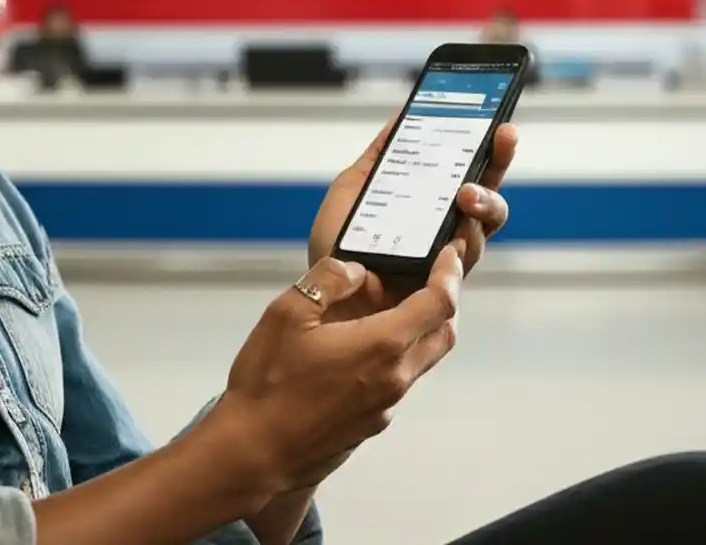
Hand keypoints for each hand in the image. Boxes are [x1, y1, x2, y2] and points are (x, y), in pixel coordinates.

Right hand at [208, 246, 463, 495]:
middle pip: (442, 335)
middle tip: (420, 280)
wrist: (254, 451)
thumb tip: (355, 270)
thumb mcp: (287, 314)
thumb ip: (328, 281)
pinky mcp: (371, 423)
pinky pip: (395, 382)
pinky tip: (353, 350)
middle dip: (442, 303)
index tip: (449, 254)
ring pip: (420, 360)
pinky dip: (391, 356)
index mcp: (382, 345)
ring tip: (375, 311)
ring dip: (413, 331)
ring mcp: (385, 406)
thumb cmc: (268, 384)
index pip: (439, 304)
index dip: (450, 274)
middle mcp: (394, 378)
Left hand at [308, 119, 518, 321]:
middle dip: (499, 165)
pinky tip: (453, 237)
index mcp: (432, 206)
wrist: (321, 293)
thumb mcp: (354, 187)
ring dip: (482, 206)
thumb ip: (380, 156)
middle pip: (488, 198)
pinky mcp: (437, 290)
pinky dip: (458, 249)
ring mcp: (445, 262)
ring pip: (481, 230)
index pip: (472, 174)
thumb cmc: (337, 244)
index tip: (500, 123)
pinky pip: (459, 268)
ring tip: (467, 194)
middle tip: (500, 139)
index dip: (491, 150)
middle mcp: (446, 232)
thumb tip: (403, 115)